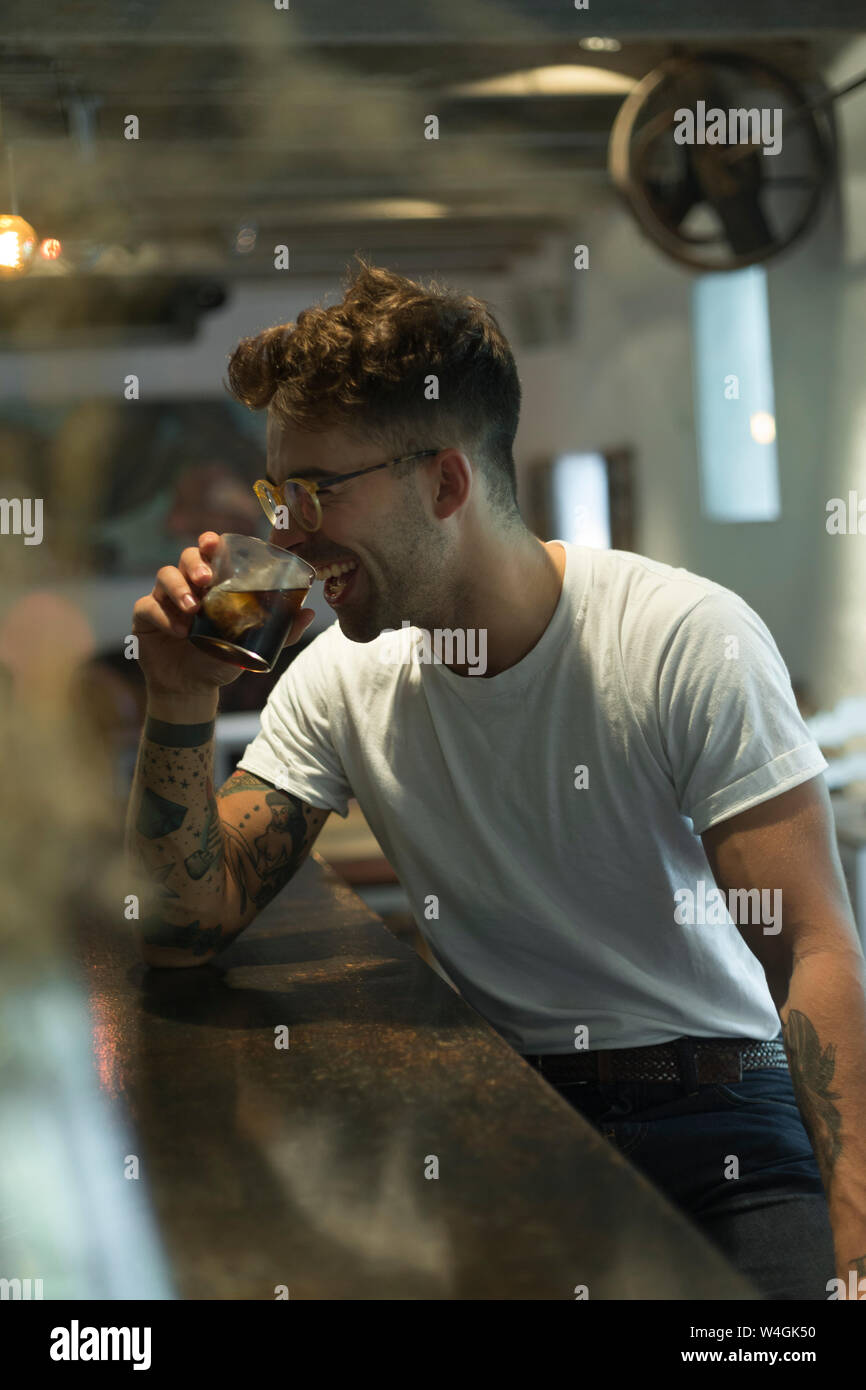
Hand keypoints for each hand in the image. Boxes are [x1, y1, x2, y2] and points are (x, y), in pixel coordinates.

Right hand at [132, 531, 314, 697]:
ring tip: (193, 610)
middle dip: (194, 563)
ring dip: (179, 589)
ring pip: (164, 577)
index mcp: (212, 584)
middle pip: (185, 558)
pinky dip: (163, 615)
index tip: (213, 542)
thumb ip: (280, 631)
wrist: (192, 687)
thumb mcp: (252, 645)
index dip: (209, 542)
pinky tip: (179, 631)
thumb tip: (310, 612)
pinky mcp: (145, 616)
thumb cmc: (221, 658)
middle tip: (206, 580)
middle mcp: (187, 584)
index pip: (208, 553)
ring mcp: (163, 598)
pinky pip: (148, 606)